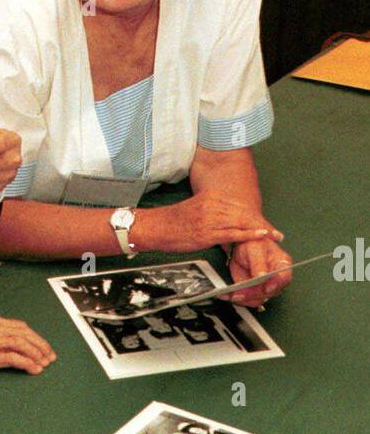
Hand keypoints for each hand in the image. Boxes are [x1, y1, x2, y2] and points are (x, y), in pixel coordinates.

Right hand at [0, 314, 54, 373]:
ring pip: (22, 344)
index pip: (19, 326)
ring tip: (45, 363)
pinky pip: (13, 359)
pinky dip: (27, 363)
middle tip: (50, 355)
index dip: (33, 336)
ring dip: (37, 354)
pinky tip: (35, 369)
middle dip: (40, 345)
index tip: (41, 345)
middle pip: (25, 334)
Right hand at [137, 191, 281, 252]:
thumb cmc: (173, 222)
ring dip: (260, 230)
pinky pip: (232, 233)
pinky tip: (259, 235)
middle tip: (276, 232)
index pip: (239, 206)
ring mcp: (211, 218)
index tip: (266, 223)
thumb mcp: (196, 210)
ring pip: (242, 222)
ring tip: (273, 235)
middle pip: (244, 213)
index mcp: (211, 198)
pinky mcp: (207, 232)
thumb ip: (212, 211)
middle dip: (262, 224)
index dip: (256, 216)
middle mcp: (213, 205)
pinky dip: (248, 234)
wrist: (155, 227)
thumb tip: (226, 219)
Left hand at [227, 237, 292, 307]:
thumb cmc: (253, 242)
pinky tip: (227, 294)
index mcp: (282, 264)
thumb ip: (259, 263)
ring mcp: (264, 286)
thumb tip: (263, 276)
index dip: (276, 283)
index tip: (266, 287)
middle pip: (268, 292)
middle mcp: (275, 278)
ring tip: (231, 294)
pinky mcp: (252, 291)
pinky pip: (246, 300)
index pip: (284, 277)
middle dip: (253, 294)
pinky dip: (235, 297)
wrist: (240, 245)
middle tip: (240, 292)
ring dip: (242, 298)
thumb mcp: (255, 248)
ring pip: (257, 299)